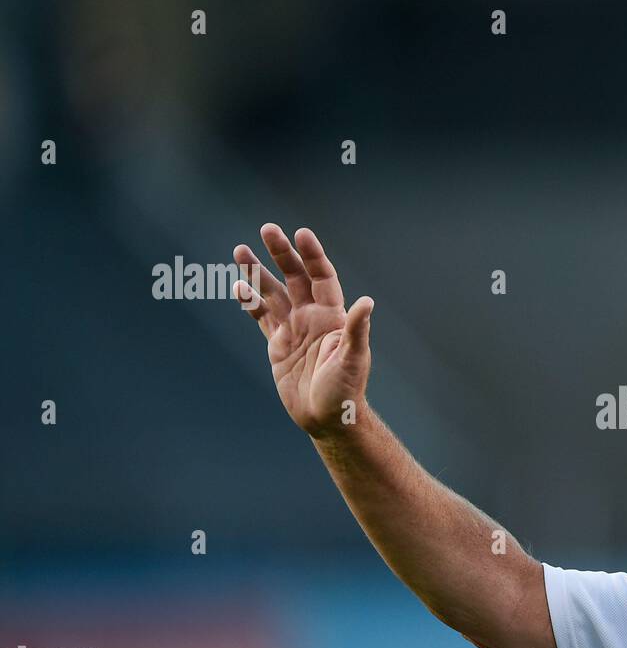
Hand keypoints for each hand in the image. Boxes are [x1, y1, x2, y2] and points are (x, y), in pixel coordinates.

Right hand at [233, 224, 373, 437]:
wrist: (327, 418)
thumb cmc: (346, 391)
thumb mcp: (353, 359)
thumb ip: (356, 330)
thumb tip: (367, 301)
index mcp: (332, 316)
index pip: (322, 277)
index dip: (312, 256)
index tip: (301, 234)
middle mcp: (313, 317)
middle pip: (295, 277)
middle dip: (282, 253)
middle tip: (267, 228)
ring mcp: (294, 330)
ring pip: (273, 293)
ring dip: (258, 273)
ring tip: (240, 250)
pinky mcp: (278, 345)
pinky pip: (262, 318)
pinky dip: (250, 303)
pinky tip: (239, 287)